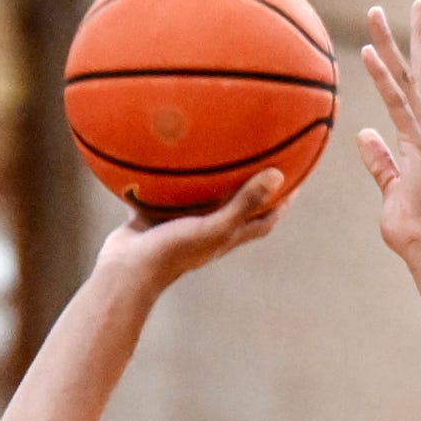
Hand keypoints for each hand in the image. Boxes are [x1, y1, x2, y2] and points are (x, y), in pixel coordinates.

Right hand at [93, 169, 284, 294]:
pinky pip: (159, 194)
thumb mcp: (213, 227)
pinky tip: (159, 152)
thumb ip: (243, 203)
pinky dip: (161, 178)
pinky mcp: (150, 221)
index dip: (282, 203)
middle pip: (235, 208)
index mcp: (224, 238)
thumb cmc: (172, 253)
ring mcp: (176, 227)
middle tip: (258, 155)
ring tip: (212, 148)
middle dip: (248, 186)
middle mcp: (204, 232)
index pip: (263, 221)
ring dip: (205, 181)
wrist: (123, 272)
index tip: (297, 179)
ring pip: (196, 200)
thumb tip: (279, 175)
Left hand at [356, 0, 420, 257]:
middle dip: (418, 34)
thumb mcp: (389, 184)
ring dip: (392, 43)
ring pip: (408, 78)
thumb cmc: (410, 222)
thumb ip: (379, 159)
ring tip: (377, 12)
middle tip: (419, 0)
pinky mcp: (417, 143)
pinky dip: (381, 75)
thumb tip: (365, 135)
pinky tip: (368, 52)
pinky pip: (395, 101)